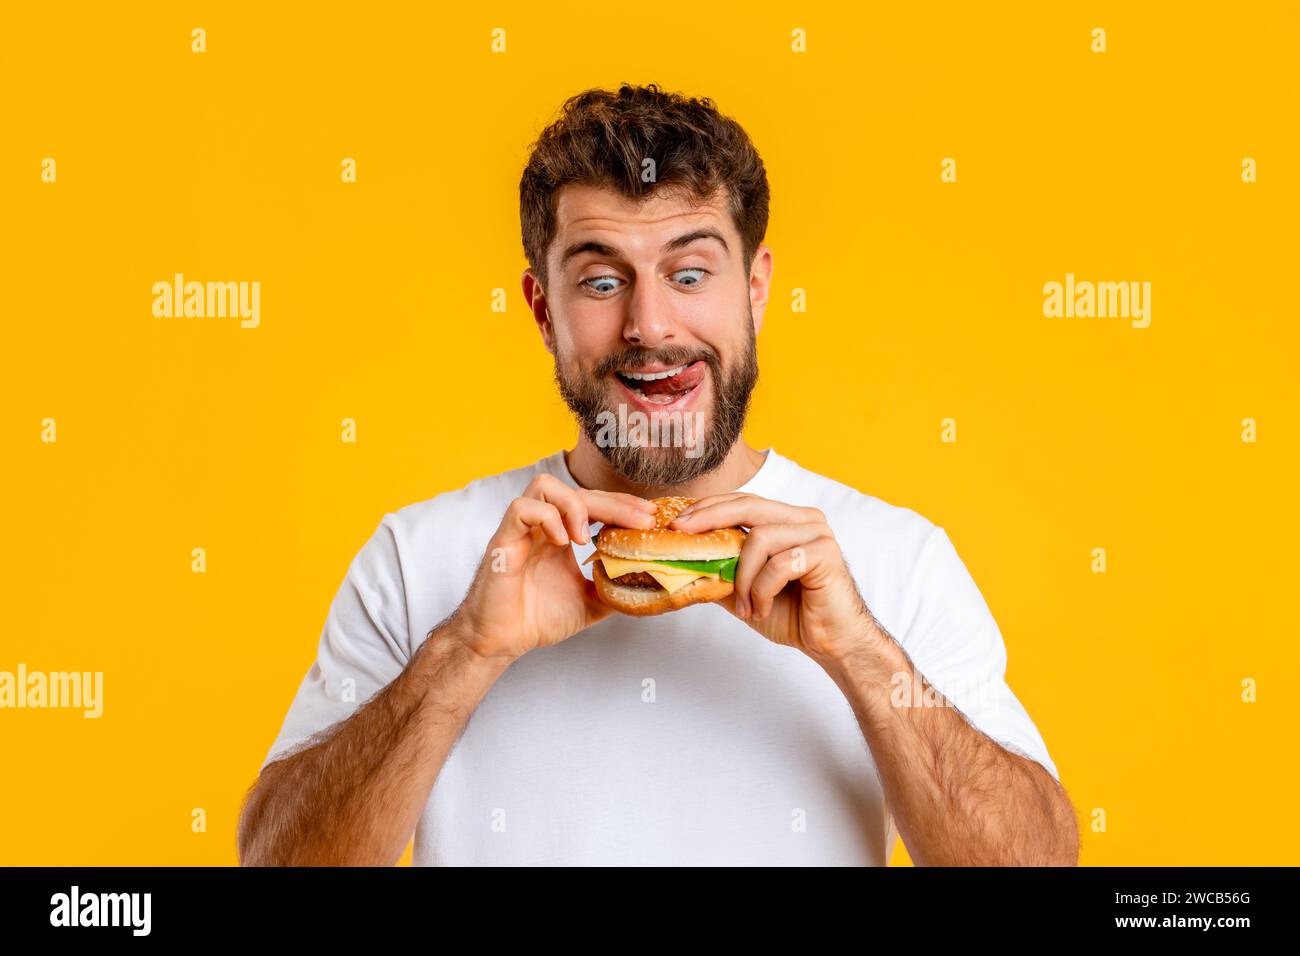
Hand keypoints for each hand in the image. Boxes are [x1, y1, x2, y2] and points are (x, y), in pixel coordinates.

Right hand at [450, 473, 656, 663]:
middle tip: (640, 521)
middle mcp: (542, 526)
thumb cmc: (536, 619)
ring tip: (585, 536)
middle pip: (578, 491)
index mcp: (561, 535)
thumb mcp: (589, 603)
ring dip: (574, 505)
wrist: (500, 641)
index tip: (649, 516)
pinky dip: (545, 519)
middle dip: (614, 502)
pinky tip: (561, 542)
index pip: (594, 503)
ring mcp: (521, 530)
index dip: (622, 504)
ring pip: (545, 486)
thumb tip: (647, 583)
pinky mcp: (503, 541)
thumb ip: (613, 588)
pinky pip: (521, 509)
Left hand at [669, 493, 881, 664]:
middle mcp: (804, 519)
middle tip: (681, 534)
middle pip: (749, 506)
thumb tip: (678, 564)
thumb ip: (718, 572)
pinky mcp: (825, 553)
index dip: (707, 508)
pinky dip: (762, 590)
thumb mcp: (743, 591)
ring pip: (760, 538)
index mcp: (786, 520)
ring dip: (743, 577)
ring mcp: (817, 533)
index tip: (676, 522)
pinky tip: (762, 609)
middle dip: (709, 518)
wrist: (832, 643)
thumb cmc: (793, 615)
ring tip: (743, 606)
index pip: (742, 502)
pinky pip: (779, 564)